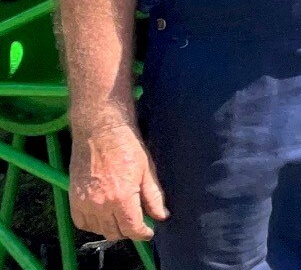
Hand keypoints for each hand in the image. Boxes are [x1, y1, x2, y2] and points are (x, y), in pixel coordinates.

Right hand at [69, 120, 166, 241]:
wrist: (100, 131)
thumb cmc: (126, 146)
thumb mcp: (148, 171)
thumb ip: (154, 197)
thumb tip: (161, 216)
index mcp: (122, 197)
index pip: (132, 228)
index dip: (143, 233)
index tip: (149, 232)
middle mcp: (101, 204)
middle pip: (115, 232)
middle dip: (129, 231)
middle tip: (137, 223)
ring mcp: (85, 202)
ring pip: (99, 229)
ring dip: (112, 228)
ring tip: (122, 218)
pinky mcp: (74, 199)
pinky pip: (82, 222)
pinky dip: (93, 224)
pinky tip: (103, 215)